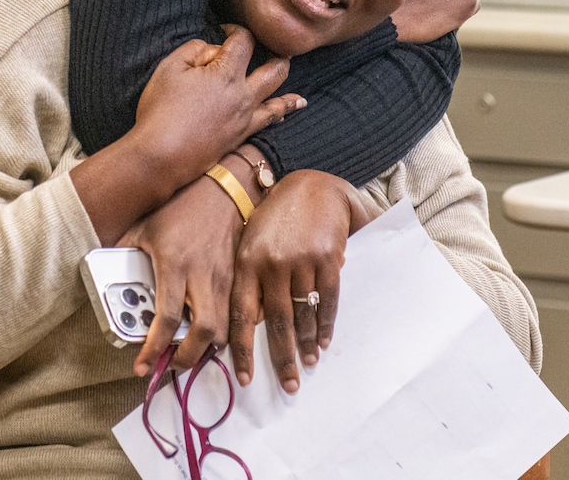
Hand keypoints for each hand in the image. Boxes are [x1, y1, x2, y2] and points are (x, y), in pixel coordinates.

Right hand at [70, 27, 300, 246]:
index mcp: (226, 73)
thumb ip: (194, 49)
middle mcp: (243, 95)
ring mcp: (245, 119)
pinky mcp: (240, 137)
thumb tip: (213, 49)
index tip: (226, 30)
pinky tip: (287, 112)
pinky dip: (281, 113)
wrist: (161, 157)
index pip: (244, 41)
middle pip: (275, 70)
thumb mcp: (170, 68)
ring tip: (297, 89)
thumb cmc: (160, 111)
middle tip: (274, 50)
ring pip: (279, 100)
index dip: (236, 30)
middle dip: (277, 55)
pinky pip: (269, 122)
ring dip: (288, 90)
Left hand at [119, 176, 244, 377]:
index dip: (153, 348)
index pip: (165, 318)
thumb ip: (125, 254)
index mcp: (175, 264)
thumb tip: (108, 276)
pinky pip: (237, 314)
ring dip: (207, 348)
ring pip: (225, 328)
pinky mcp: (238, 278)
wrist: (223, 186)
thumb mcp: (143, 227)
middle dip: (187, 357)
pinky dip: (225, 330)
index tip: (142, 366)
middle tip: (170, 364)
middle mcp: (203, 275)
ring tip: (189, 352)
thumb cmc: (180, 206)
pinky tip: (210, 331)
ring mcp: (225, 277)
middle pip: (203, 332)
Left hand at [228, 170, 369, 392]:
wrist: (311, 183)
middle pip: (274, 322)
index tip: (245, 378)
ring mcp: (300, 260)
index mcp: (246, 261)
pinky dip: (326, 324)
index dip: (242, 350)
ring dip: (306, 344)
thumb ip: (246, 278)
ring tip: (308, 363)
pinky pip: (327, 300)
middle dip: (281, 357)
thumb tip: (243, 322)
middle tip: (289, 386)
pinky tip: (325, 340)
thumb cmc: (275, 216)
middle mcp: (271, 263)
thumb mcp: (250, 240)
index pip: (241, 314)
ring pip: (302, 314)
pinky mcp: (327, 257)